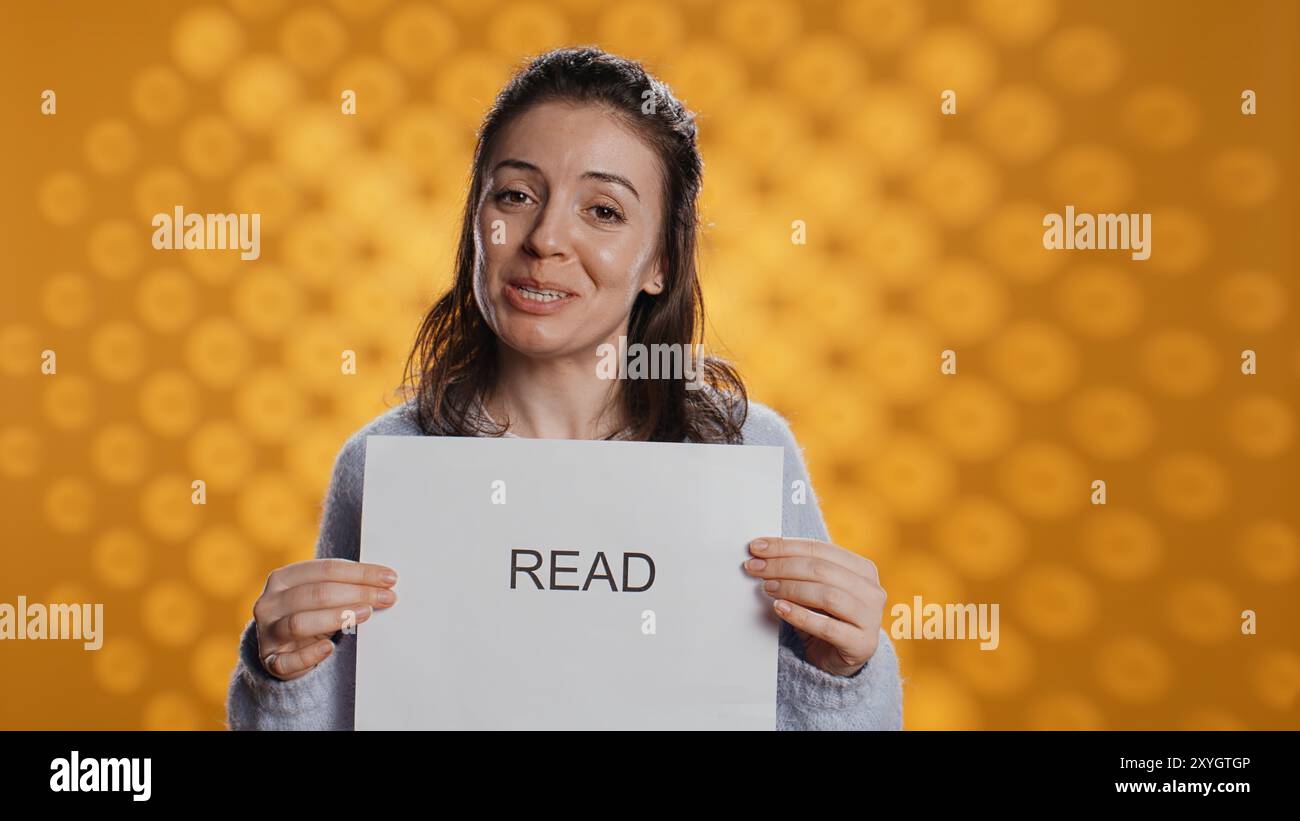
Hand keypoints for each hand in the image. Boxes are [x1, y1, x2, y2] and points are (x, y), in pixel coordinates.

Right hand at [252, 558, 398, 680]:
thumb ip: (345, 586)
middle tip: (386, 598)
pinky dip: (309, 655)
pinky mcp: (270, 661)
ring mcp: (267, 633)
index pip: (325, 570)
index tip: (390, 578)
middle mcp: (270, 603)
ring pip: (299, 622)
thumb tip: (386, 583)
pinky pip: (286, 661)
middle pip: (315, 593)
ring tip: (365, 613)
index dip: (360, 573)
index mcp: (283, 579)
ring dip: (336, 617)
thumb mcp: (321, 596)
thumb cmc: (310, 615)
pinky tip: (329, 648)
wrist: (283, 650)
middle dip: (356, 593)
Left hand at [743, 537, 884, 676]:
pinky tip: (780, 609)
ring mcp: (870, 618)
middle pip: (822, 569)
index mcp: (862, 569)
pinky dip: (800, 616)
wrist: (837, 660)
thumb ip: (798, 571)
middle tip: (755, 567)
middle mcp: (871, 590)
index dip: (786, 546)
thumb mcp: (813, 589)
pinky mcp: (861, 644)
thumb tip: (762, 554)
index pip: (820, 549)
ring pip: (827, 595)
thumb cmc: (824, 618)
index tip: (757, 547)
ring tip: (767, 587)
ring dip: (791, 588)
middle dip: (783, 565)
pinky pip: (827, 627)